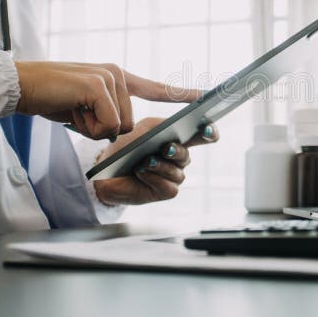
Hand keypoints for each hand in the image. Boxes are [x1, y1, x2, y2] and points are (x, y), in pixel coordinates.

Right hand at [14, 61, 201, 139]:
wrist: (20, 86)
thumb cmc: (51, 98)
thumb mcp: (85, 108)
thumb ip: (108, 114)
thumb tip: (121, 132)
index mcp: (118, 77)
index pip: (155, 88)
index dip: (180, 95)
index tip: (204, 97)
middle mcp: (118, 74)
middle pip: (129, 125)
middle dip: (102, 129)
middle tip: (77, 112)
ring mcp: (110, 77)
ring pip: (119, 128)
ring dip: (92, 128)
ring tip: (72, 109)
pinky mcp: (98, 85)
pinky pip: (107, 125)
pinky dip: (87, 127)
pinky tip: (71, 110)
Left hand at [92, 118, 218, 204]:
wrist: (107, 172)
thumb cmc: (127, 147)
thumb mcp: (143, 129)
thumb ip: (161, 125)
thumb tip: (174, 127)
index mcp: (179, 140)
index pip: (203, 136)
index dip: (210, 132)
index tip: (208, 128)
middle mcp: (180, 158)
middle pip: (186, 155)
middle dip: (176, 151)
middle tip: (166, 148)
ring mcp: (175, 176)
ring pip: (176, 172)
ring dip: (160, 166)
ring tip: (146, 161)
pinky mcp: (167, 191)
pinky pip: (167, 185)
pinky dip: (153, 178)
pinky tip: (142, 172)